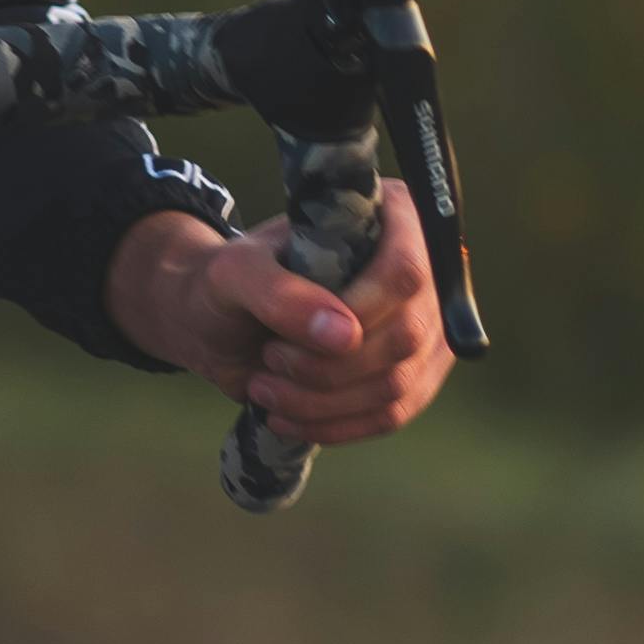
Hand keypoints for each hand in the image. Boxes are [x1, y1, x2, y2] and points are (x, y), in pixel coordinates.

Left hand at [103, 181, 452, 452]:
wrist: (219, 320)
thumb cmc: (229, 281)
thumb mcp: (236, 274)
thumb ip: (282, 294)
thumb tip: (346, 337)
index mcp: (390, 218)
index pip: (406, 271)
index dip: (360, 311)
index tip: (292, 335)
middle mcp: (422, 270)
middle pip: (407, 334)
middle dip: (327, 365)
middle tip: (269, 358)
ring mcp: (424, 326)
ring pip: (397, 383)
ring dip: (323, 401)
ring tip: (266, 389)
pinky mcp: (412, 375)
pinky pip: (392, 414)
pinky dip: (337, 426)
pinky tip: (288, 419)